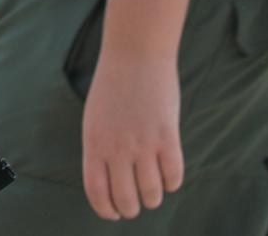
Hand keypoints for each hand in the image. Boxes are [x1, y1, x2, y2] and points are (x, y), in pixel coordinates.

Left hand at [82, 44, 183, 219]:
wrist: (135, 54)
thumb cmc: (113, 86)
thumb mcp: (95, 119)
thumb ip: (102, 149)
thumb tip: (111, 183)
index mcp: (94, 143)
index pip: (97, 192)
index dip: (106, 210)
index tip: (114, 214)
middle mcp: (117, 147)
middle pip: (126, 199)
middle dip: (132, 208)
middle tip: (137, 204)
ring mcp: (143, 143)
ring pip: (152, 193)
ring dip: (154, 198)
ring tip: (154, 191)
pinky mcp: (167, 136)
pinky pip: (174, 175)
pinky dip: (172, 182)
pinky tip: (169, 176)